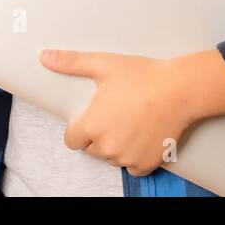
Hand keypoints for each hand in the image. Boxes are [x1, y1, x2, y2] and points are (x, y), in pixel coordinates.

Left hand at [39, 48, 192, 176]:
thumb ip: (71, 63)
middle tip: (116, 115)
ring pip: (112, 158)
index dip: (79, 129)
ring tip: (131, 122)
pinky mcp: (147, 163)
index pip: (72, 140)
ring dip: (117, 146)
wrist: (179, 89)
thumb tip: (44, 56)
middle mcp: (107, 146)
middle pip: (92, 149)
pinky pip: (132, 168)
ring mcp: (128, 157)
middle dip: (99, 136)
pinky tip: (142, 136)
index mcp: (92, 125)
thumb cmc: (142, 75)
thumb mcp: (103, 64)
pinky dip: (135, 157)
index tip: (92, 117)